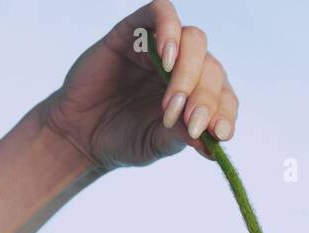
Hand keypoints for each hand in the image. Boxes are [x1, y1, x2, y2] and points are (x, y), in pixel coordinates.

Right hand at [36, 0, 238, 172]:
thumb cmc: (125, 139)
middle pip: (212, 69)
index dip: (227, 114)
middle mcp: (186, 69)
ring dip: (189, 73)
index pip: (226, 97)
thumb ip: (186, 136)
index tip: (220, 135)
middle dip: (204, 99)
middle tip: (188, 123)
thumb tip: (216, 141)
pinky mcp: (133, 31)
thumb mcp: (161, 144)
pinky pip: (161, 12)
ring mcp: (160, 48)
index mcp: (199, 97)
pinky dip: (170, 30)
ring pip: (195, 40)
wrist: (82, 134)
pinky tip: (167, 58)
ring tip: (174, 102)